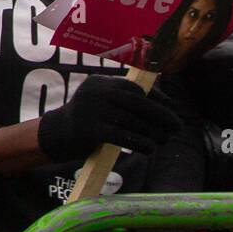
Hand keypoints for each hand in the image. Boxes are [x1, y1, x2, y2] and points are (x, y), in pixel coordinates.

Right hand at [38, 76, 178, 164]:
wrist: (55, 135)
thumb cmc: (88, 120)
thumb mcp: (102, 103)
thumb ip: (125, 101)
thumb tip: (163, 105)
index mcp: (100, 82)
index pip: (135, 87)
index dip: (157, 98)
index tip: (172, 108)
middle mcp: (96, 92)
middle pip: (137, 102)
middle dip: (160, 115)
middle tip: (177, 126)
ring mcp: (91, 110)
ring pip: (132, 121)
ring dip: (153, 132)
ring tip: (164, 140)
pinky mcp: (90, 130)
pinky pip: (122, 136)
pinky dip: (140, 143)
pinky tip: (150, 149)